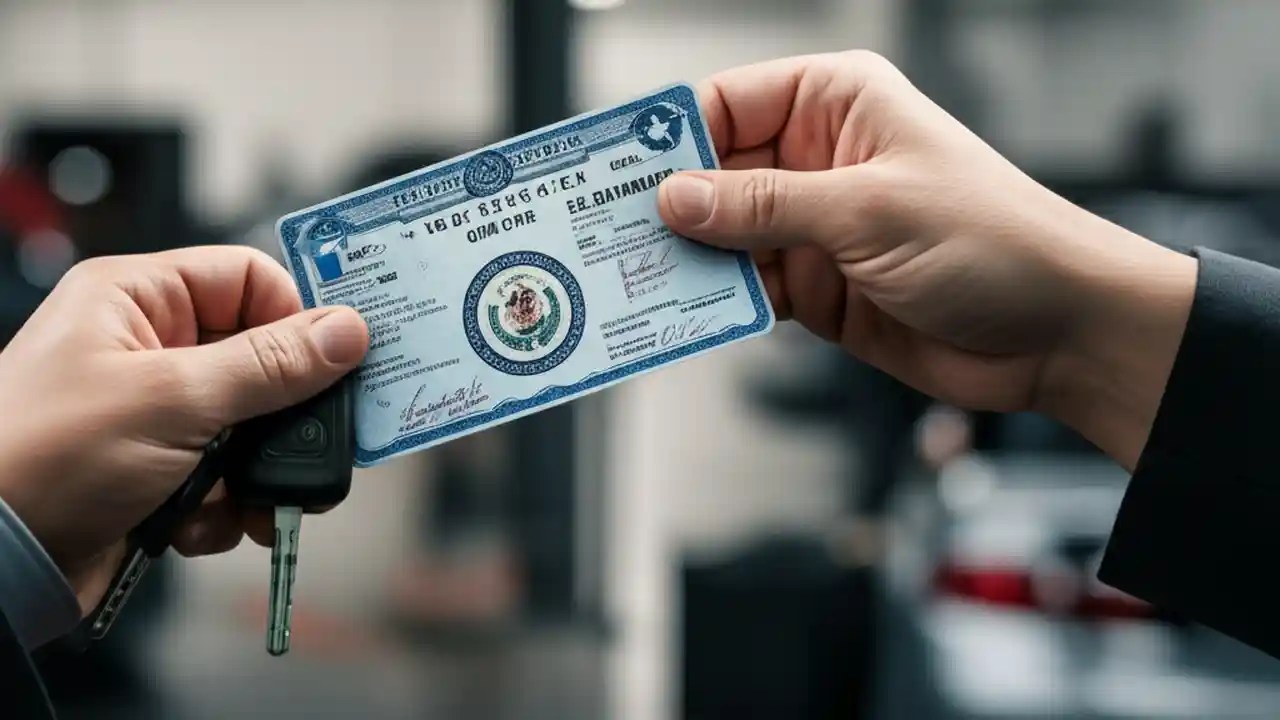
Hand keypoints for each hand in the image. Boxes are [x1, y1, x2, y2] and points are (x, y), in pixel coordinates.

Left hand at [0, 247, 367, 612]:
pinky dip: (225, 505)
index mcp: (137, 299)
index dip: (297, 318)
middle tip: (312, 445)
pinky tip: (199, 523)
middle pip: (259, 358)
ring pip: (251, 424)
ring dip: (257, 470)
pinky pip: (226, 474)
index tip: (337, 364)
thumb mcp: (174, 401)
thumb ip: (270, 366)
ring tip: (250, 502)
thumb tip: (348, 330)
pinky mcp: (157, 468)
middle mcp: (148, 347)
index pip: (248, 280)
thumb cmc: (45, 458)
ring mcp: (153, 410)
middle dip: (285, 413)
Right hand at [658, 51, 1196, 467]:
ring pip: (723, 235)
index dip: (670, 138)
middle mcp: (819, 159)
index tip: (613, 173)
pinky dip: (715, 301)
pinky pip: (746, 288)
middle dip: (665, 205)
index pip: (728, 104)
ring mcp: (814, 226)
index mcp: (837, 104)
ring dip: (684, 260)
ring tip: (626, 279)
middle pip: (714, 173)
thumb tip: (675, 198)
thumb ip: (764, 206)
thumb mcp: (868, 211)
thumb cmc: (993, 240)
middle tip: (602, 234)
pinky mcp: (816, 287)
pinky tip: (678, 313)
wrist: (1058, 332)